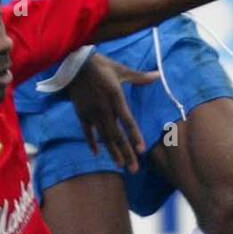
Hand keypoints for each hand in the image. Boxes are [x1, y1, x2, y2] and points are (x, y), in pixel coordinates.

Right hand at [65, 53, 158, 172]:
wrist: (74, 64)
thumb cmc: (101, 66)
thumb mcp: (122, 70)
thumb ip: (140, 77)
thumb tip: (158, 75)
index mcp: (115, 98)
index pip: (127, 121)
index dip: (134, 136)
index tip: (141, 150)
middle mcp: (104, 109)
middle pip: (116, 135)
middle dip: (126, 153)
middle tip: (134, 169)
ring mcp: (91, 113)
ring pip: (104, 136)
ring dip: (112, 152)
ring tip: (120, 165)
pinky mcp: (81, 114)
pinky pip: (87, 131)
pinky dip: (92, 142)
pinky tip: (97, 154)